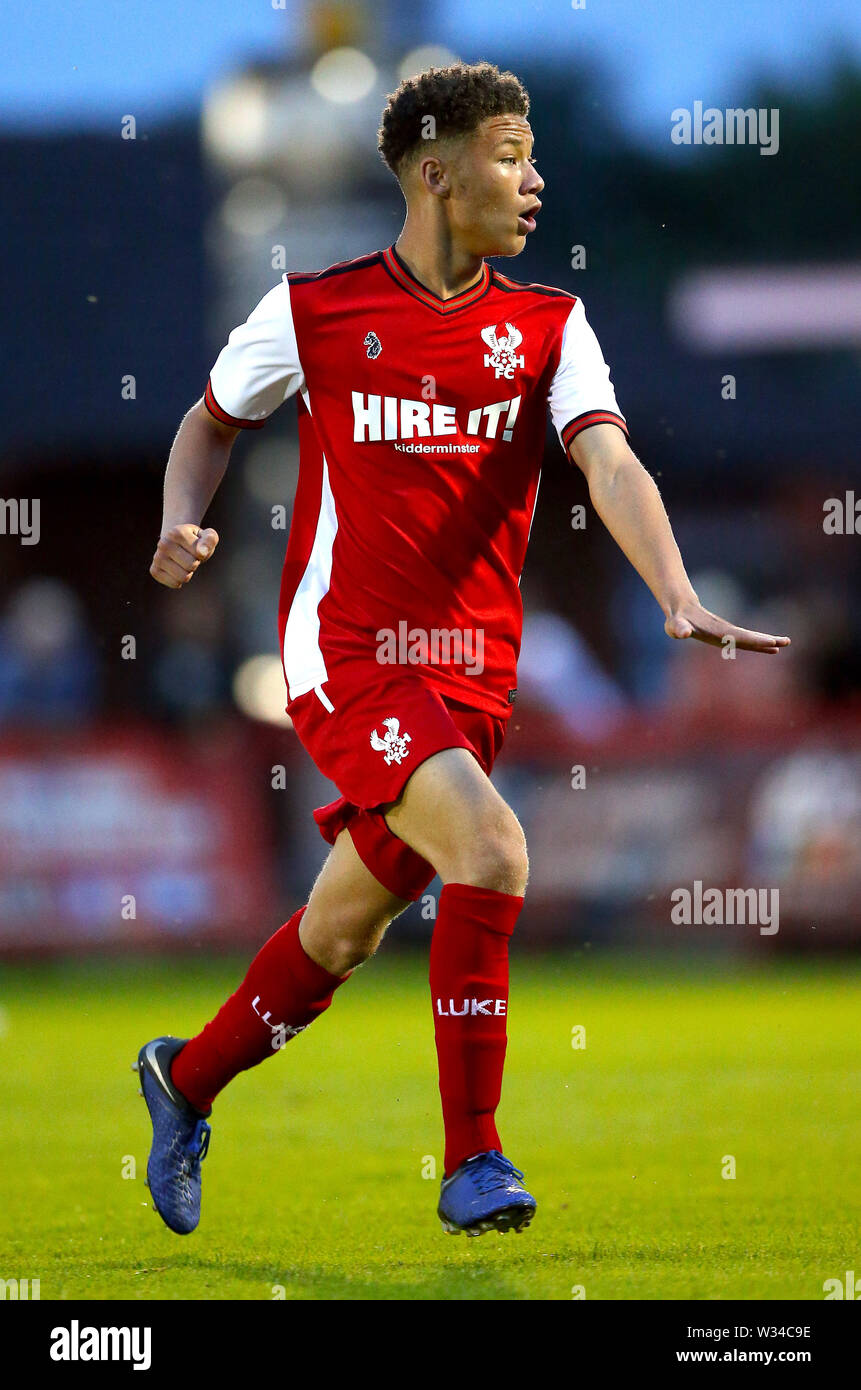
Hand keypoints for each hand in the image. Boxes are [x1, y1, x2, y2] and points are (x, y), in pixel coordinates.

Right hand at [150, 524, 218, 589]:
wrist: (177, 542)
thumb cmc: (196, 540)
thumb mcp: (208, 536)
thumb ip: (210, 540)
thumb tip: (201, 552)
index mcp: (176, 532)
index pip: (199, 554)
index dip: (202, 553)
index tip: (196, 547)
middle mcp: (163, 544)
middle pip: (191, 566)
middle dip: (195, 564)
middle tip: (190, 556)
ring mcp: (157, 557)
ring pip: (183, 578)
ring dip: (188, 573)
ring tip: (184, 562)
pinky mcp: (154, 571)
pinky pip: (175, 584)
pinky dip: (180, 580)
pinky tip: (177, 570)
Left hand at [664, 599, 790, 653]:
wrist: (682, 608)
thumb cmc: (676, 621)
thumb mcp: (674, 626)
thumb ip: (678, 629)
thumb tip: (682, 633)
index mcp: (718, 632)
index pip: (739, 637)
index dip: (754, 640)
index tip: (771, 642)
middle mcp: (727, 632)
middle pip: (750, 637)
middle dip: (767, 640)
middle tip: (787, 642)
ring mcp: (729, 632)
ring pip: (751, 637)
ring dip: (768, 641)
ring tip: (786, 643)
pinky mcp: (728, 635)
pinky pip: (747, 639)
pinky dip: (760, 643)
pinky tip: (772, 648)